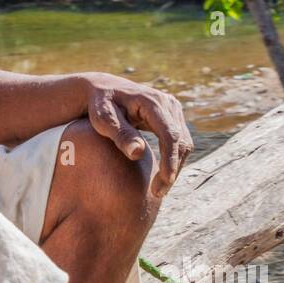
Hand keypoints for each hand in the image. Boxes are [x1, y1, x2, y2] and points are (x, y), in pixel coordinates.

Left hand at [82, 73, 192, 197]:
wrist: (102, 90)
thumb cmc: (99, 106)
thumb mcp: (103, 119)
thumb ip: (119, 134)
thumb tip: (137, 153)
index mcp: (152, 102)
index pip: (170, 135)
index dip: (169, 160)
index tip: (164, 183)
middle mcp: (168, 103)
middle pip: (181, 141)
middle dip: (173, 169)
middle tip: (158, 193)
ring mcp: (173, 108)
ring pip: (184, 143)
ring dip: (175, 166)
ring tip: (159, 188)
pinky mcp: (173, 116)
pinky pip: (180, 141)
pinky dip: (173, 159)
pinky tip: (161, 175)